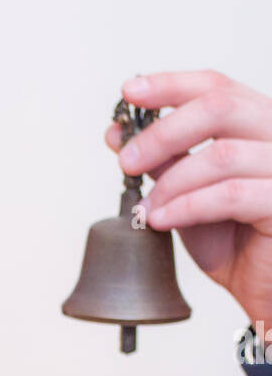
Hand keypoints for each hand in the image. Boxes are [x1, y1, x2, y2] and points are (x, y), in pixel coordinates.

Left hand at [104, 71, 271, 327]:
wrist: (264, 291)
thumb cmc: (234, 243)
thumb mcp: (188, 195)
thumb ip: (163, 161)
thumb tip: (117, 134)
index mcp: (258, 125)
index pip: (217, 86)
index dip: (171, 84)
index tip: (129, 92)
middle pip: (220, 106)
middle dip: (163, 132)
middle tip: (127, 161)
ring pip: (222, 154)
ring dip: (172, 182)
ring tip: (147, 208)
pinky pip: (230, 194)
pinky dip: (186, 207)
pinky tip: (161, 220)